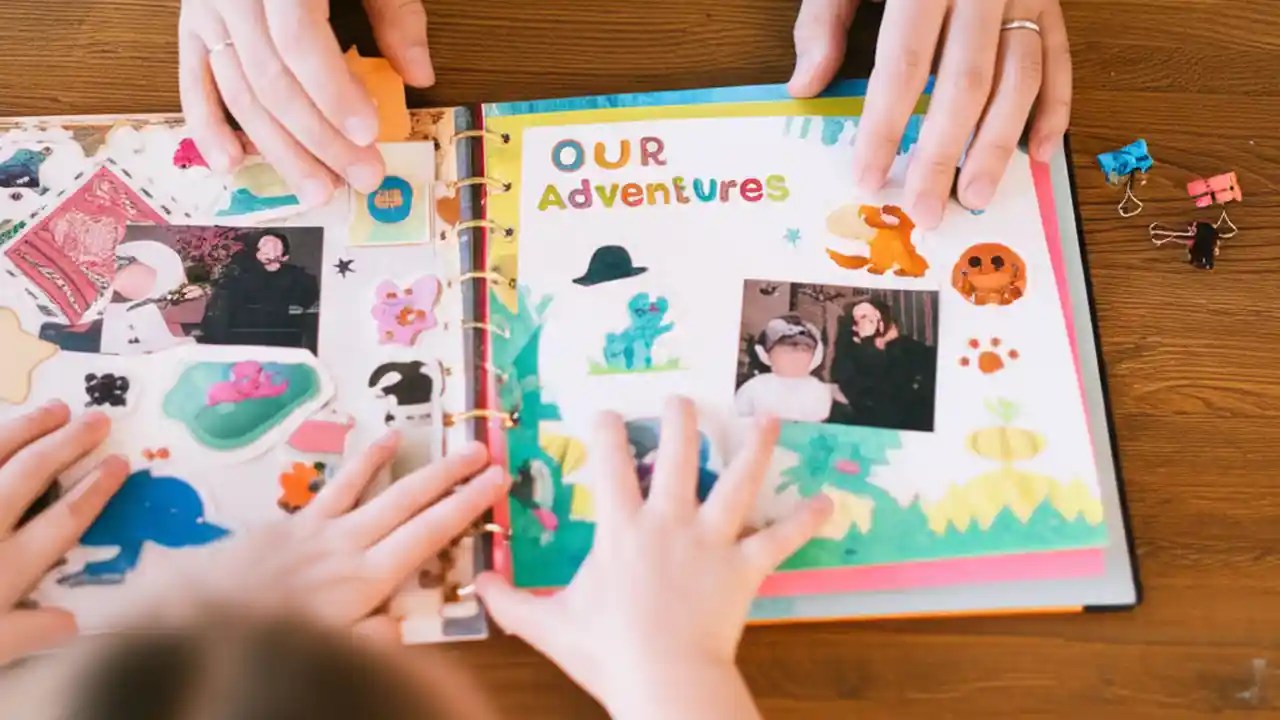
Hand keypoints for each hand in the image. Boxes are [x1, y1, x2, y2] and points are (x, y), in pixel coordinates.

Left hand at [0, 403, 128, 665]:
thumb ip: (22, 635)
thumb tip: (69, 622)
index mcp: (3, 568)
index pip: (63, 519)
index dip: (95, 490)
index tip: (120, 463)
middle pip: (31, 474)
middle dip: (68, 444)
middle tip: (97, 420)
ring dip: (25, 428)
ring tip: (53, 408)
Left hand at [152, 435, 507, 642]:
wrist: (193, 617)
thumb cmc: (267, 640)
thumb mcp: (326, 650)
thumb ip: (369, 640)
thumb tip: (401, 627)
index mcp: (366, 579)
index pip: (430, 534)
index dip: (467, 506)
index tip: (498, 481)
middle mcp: (350, 545)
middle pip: (411, 502)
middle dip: (452, 477)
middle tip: (486, 451)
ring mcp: (320, 528)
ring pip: (379, 488)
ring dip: (417, 465)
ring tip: (448, 444)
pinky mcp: (292, 522)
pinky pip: (336, 487)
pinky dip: (360, 464)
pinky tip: (377, 442)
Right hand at [178, 0, 435, 205]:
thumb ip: (394, 12)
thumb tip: (420, 75)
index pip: (297, 40)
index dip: (331, 92)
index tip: (367, 133)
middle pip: (271, 79)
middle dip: (319, 138)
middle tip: (363, 176)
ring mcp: (205, 7)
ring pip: (238, 90)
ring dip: (278, 149)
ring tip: (318, 191)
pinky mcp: (192, 21)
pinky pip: (193, 78)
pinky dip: (208, 123)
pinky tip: (231, 165)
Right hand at [477, 398, 831, 718]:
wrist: (664, 680)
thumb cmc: (607, 651)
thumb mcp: (549, 625)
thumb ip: (512, 602)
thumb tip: (478, 585)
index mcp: (620, 527)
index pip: (609, 461)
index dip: (605, 428)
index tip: (605, 412)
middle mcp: (668, 520)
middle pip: (677, 452)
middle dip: (679, 418)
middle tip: (680, 399)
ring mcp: (710, 539)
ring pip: (737, 480)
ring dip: (754, 447)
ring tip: (767, 419)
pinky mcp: (743, 566)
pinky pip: (780, 538)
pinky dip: (805, 520)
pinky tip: (827, 501)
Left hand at [789, 0, 1071, 225]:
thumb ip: (824, 19)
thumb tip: (805, 86)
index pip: (903, 65)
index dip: (885, 125)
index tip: (868, 176)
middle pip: (966, 83)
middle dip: (945, 154)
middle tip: (928, 210)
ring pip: (1020, 77)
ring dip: (1000, 143)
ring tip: (976, 194)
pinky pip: (1061, 56)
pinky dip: (1056, 107)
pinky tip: (1038, 154)